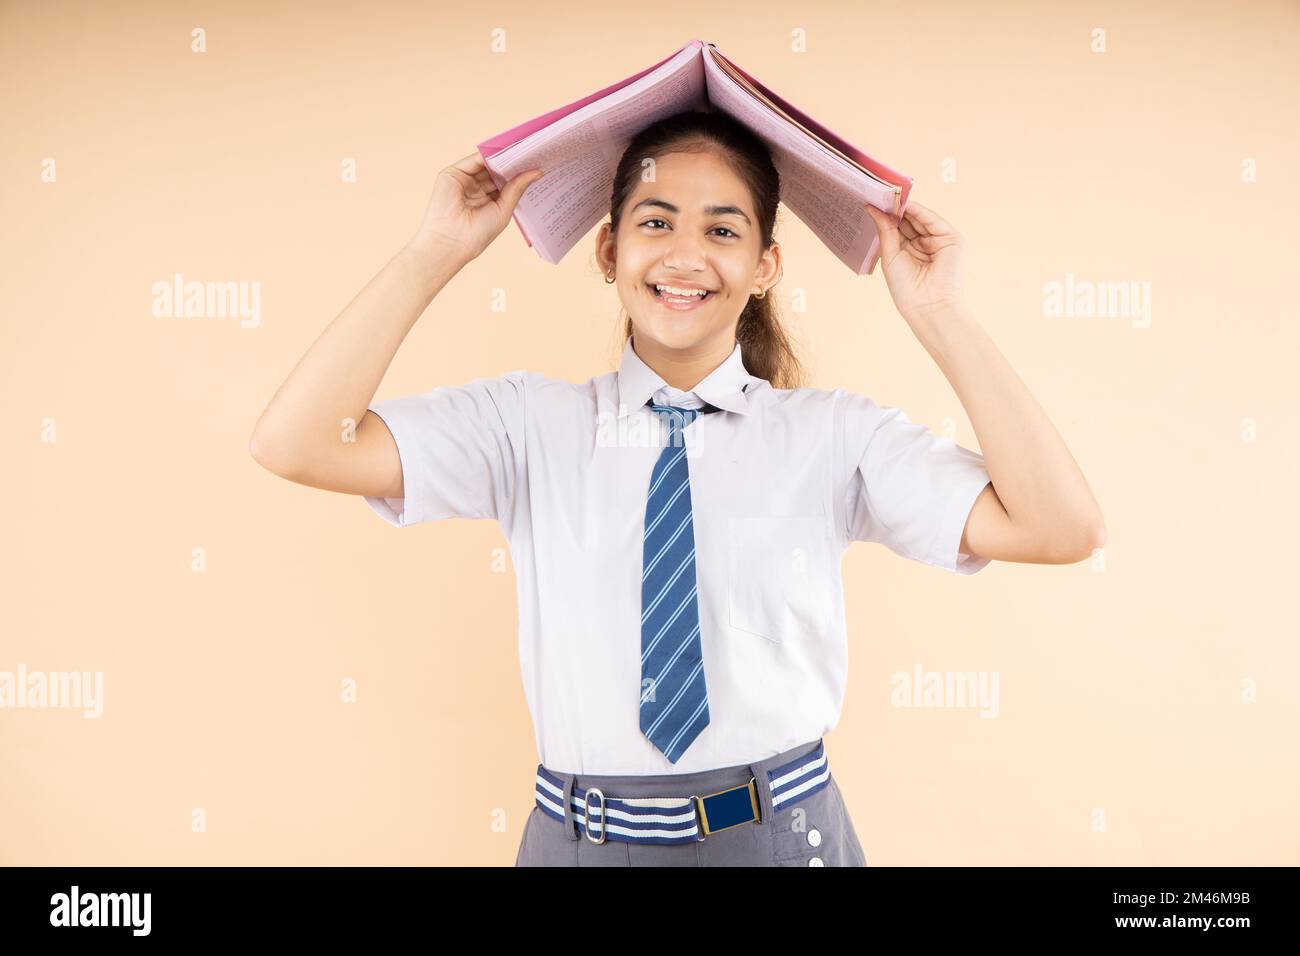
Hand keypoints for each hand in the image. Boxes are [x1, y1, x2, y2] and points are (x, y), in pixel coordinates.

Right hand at [406, 152, 544, 263]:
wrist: (451, 241)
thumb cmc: (477, 233)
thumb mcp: (503, 209)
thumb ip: (516, 188)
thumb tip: (537, 172)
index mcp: (488, 201)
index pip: (505, 182)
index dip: (519, 173)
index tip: (538, 163)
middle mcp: (476, 189)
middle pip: (496, 170)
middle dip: (513, 163)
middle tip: (535, 152)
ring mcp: (464, 180)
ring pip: (486, 163)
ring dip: (503, 156)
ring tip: (523, 149)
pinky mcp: (453, 173)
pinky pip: (474, 159)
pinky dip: (489, 154)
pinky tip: (505, 151)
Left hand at [865, 200, 966, 321]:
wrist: (928, 306)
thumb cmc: (907, 288)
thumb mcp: (891, 256)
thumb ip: (886, 231)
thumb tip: (873, 209)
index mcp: (911, 251)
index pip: (899, 228)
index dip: (887, 216)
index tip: (872, 201)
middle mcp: (926, 244)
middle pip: (909, 220)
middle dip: (894, 208)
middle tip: (877, 193)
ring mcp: (940, 240)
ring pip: (920, 218)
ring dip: (904, 206)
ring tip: (886, 195)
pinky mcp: (952, 239)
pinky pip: (932, 220)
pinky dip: (919, 210)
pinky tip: (903, 204)